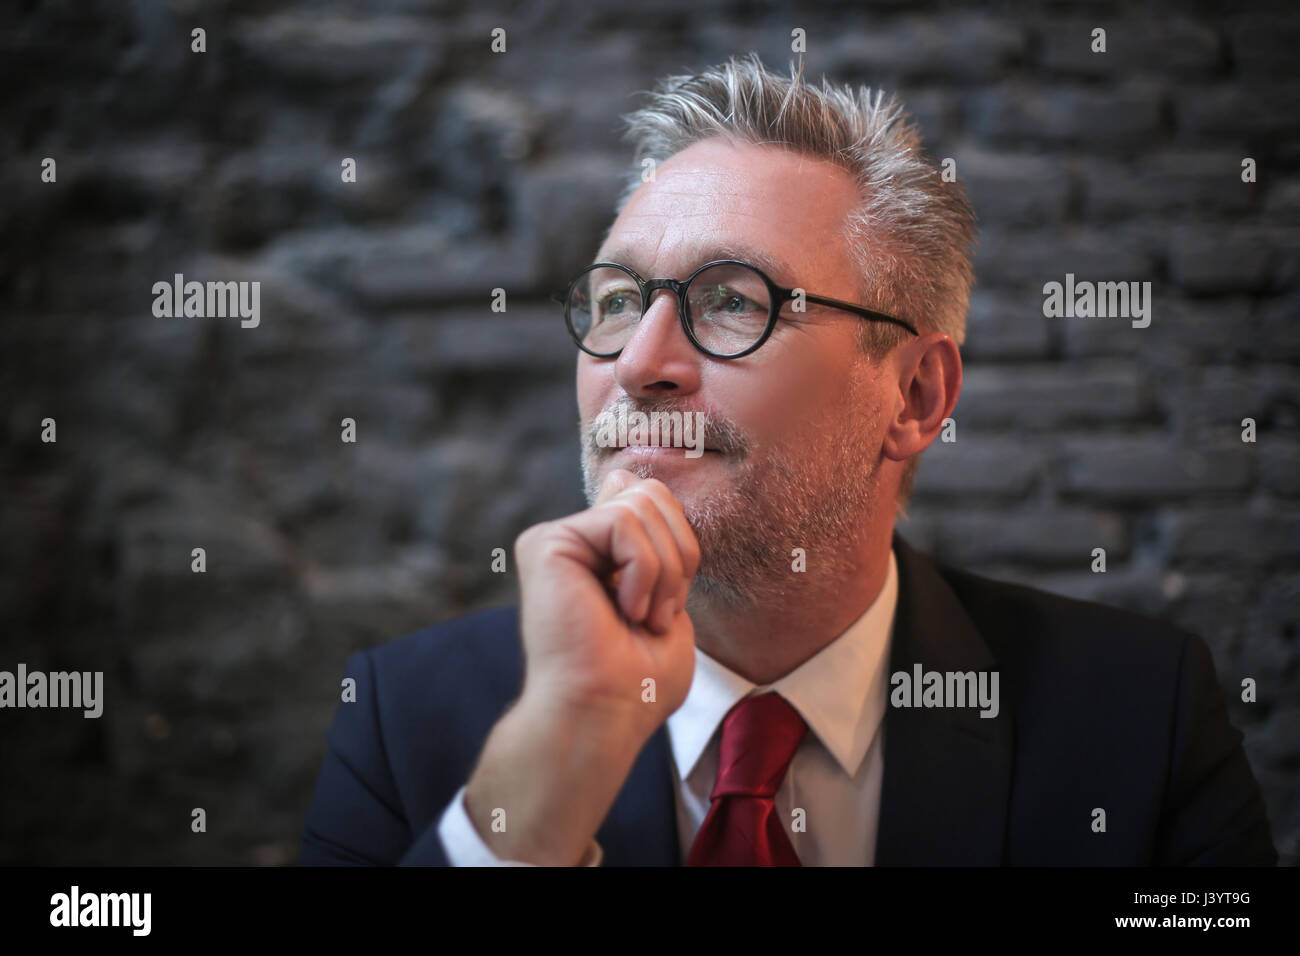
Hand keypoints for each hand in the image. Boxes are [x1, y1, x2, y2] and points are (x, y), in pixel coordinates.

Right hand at [461, 469, 699, 863]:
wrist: (605, 714)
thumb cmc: (638, 681)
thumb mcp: (665, 598)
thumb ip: (655, 543)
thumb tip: (622, 475)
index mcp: (600, 554)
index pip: (652, 499)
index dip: (677, 543)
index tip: (658, 609)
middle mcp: (574, 541)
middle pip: (653, 493)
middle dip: (679, 556)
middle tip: (655, 615)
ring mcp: (557, 540)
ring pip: (643, 503)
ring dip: (664, 571)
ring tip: (639, 617)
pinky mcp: (547, 542)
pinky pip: (624, 520)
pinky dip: (644, 571)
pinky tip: (621, 609)